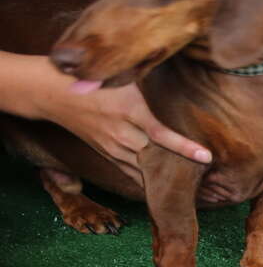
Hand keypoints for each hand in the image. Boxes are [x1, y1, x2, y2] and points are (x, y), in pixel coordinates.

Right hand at [39, 78, 210, 185]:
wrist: (53, 93)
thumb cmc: (94, 80)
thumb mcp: (124, 77)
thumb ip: (151, 80)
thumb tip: (181, 75)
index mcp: (130, 111)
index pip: (162, 134)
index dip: (185, 147)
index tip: (207, 156)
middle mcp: (121, 133)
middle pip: (155, 157)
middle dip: (179, 169)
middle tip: (207, 182)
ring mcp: (111, 146)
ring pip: (142, 169)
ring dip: (163, 179)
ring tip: (190, 190)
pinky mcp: (104, 153)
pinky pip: (128, 171)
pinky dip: (144, 180)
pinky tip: (160, 188)